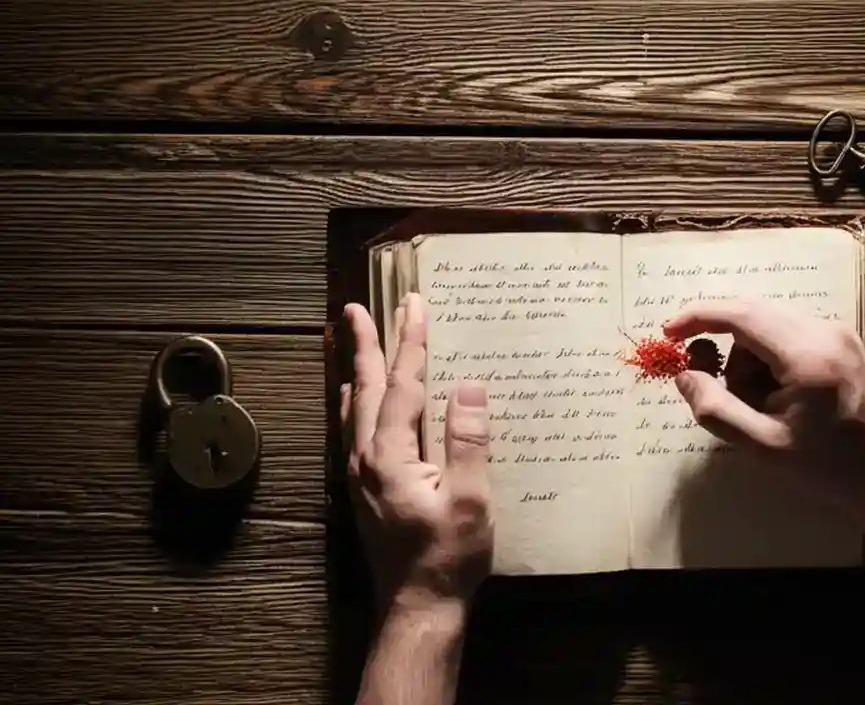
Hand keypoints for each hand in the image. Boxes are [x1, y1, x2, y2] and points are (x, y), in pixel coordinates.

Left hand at [341, 293, 492, 613]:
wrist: (417, 606)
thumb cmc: (448, 558)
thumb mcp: (470, 500)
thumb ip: (468, 442)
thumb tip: (468, 387)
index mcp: (389, 455)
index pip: (401, 385)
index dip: (410, 342)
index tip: (414, 302)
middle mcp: (365, 458)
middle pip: (363, 388)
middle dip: (364, 345)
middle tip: (355, 308)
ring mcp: (359, 475)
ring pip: (352, 408)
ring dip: (353, 370)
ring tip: (349, 342)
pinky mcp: (365, 490)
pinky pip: (353, 430)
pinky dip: (354, 402)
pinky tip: (354, 401)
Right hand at [663, 299, 864, 508]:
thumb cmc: (825, 468)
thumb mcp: (763, 446)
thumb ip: (716, 410)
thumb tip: (684, 375)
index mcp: (808, 355)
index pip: (742, 315)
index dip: (699, 317)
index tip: (668, 332)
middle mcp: (826, 331)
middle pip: (754, 315)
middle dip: (727, 348)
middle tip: (720, 390)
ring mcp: (839, 333)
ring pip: (770, 324)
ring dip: (750, 356)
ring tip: (760, 406)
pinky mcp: (844, 342)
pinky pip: (790, 333)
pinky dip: (771, 358)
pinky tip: (780, 397)